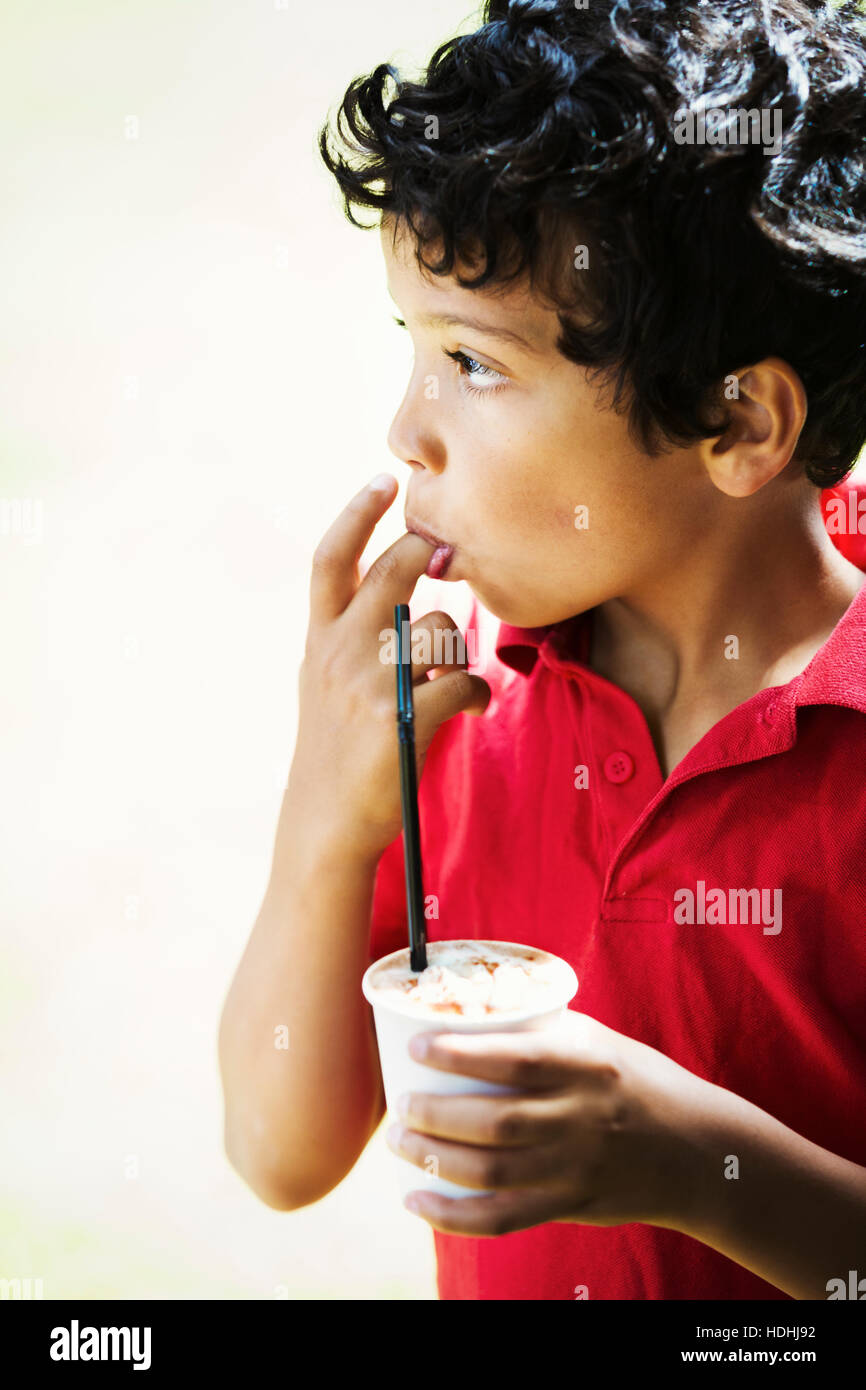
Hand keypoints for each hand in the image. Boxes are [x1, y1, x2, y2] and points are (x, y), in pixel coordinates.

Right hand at [284, 475, 490, 861]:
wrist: (325, 824)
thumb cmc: (336, 753)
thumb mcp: (322, 686)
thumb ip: (347, 639)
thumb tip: (402, 602)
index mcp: (317, 640)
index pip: (330, 559)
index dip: (356, 513)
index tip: (385, 479)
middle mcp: (337, 652)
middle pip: (393, 572)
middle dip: (429, 551)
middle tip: (450, 551)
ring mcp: (369, 684)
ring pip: (441, 627)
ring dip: (457, 646)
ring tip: (449, 676)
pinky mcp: (403, 718)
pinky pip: (464, 680)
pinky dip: (475, 691)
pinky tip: (469, 705)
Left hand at [386, 1010, 713, 1236]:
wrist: (698, 1151)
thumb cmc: (636, 1081)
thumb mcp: (598, 1043)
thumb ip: (540, 1033)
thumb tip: (467, 1016)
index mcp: (588, 1065)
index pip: (517, 1059)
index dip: (460, 1054)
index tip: (415, 1047)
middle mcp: (582, 1118)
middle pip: (496, 1122)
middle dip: (434, 1116)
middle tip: (399, 1105)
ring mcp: (576, 1167)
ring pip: (492, 1172)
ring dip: (435, 1160)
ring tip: (400, 1142)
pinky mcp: (572, 1205)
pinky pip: (503, 1219)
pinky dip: (454, 1216)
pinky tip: (418, 1199)